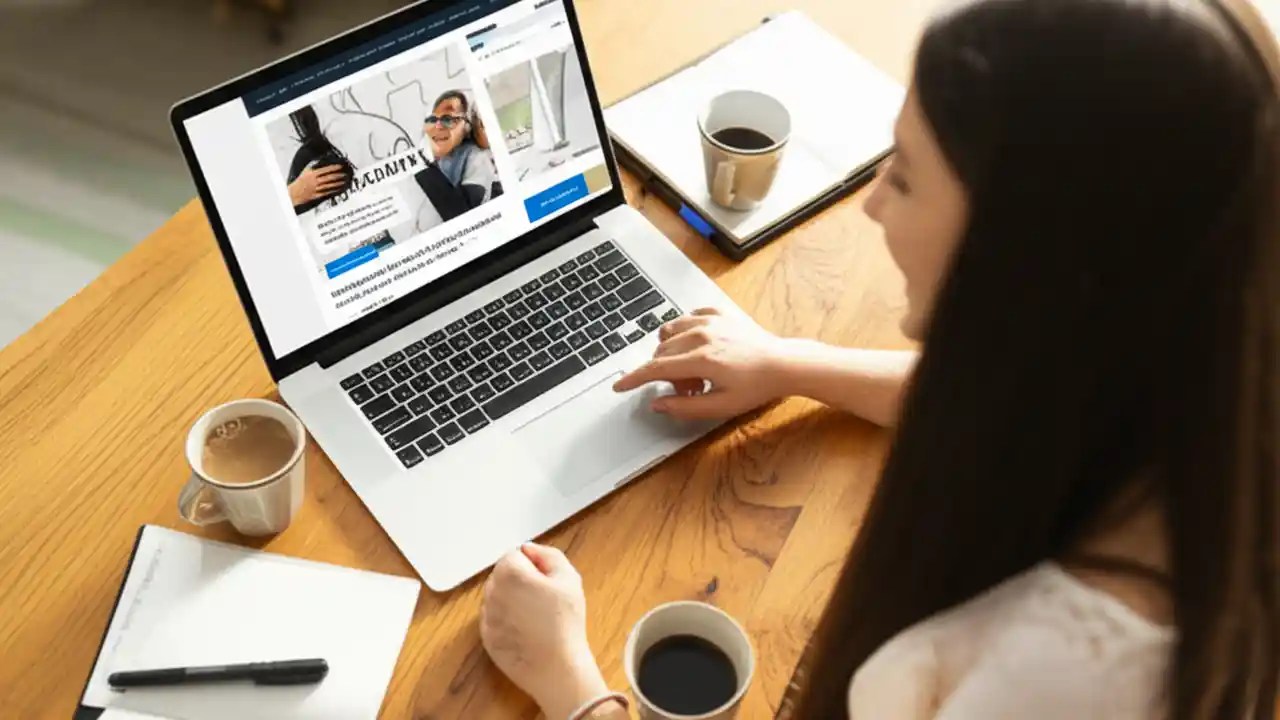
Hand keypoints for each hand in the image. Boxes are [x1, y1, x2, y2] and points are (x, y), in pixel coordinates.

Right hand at [288, 164, 345, 206]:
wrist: (293, 193)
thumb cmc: (299, 182)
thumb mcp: (305, 172)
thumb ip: (313, 168)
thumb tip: (320, 163)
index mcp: (311, 174)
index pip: (325, 170)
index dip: (333, 168)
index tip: (340, 166)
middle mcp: (314, 181)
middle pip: (329, 178)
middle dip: (338, 175)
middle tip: (345, 174)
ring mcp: (316, 188)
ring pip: (329, 185)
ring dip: (337, 183)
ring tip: (344, 181)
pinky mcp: (317, 195)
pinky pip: (327, 192)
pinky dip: (333, 190)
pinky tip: (338, 189)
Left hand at [481, 544, 609, 718]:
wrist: (557, 668)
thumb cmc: (566, 622)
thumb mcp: (569, 578)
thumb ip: (548, 555)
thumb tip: (529, 549)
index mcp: (510, 573)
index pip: (514, 555)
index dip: (534, 565)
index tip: (547, 582)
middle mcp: (492, 592)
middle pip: (502, 574)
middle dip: (519, 580)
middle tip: (543, 598)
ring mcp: (486, 617)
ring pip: (497, 597)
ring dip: (511, 600)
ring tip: (535, 616)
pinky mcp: (486, 638)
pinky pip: (494, 619)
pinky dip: (506, 621)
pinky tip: (526, 631)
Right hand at [612, 307, 793, 419]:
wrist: (783, 363)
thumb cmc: (756, 386)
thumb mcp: (721, 406)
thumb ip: (684, 407)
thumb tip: (657, 404)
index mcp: (702, 359)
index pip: (656, 369)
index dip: (634, 379)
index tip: (619, 385)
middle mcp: (702, 335)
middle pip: (661, 353)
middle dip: (665, 374)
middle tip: (689, 389)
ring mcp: (709, 320)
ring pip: (669, 332)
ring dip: (672, 352)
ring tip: (694, 368)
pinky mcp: (717, 312)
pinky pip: (686, 318)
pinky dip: (684, 332)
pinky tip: (698, 347)